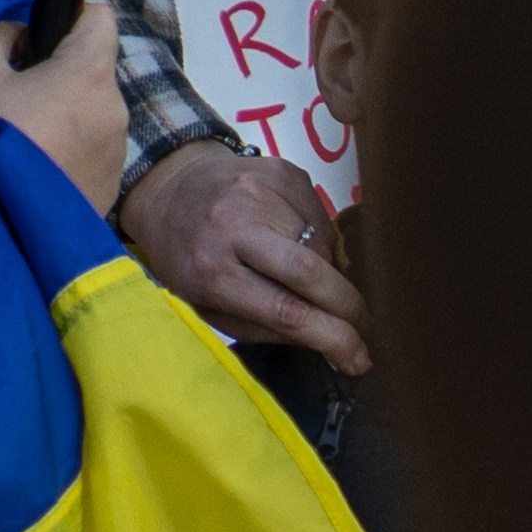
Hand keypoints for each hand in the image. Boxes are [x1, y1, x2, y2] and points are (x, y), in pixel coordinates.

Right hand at [0, 13, 126, 216]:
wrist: (3, 214)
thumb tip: (20, 37)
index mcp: (88, 72)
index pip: (100, 18)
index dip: (71, 16)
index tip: (41, 36)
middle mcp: (115, 105)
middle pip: (94, 69)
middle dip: (61, 72)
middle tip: (18, 93)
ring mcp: (119, 146)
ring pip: (93, 109)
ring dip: (67, 111)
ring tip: (27, 135)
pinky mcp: (114, 179)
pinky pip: (95, 147)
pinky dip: (72, 146)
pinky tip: (40, 163)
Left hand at [119, 138, 367, 372]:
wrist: (170, 186)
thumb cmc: (189, 257)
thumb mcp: (210, 306)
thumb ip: (268, 328)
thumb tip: (335, 345)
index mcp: (210, 272)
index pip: (288, 312)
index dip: (335, 340)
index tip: (360, 360)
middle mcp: (231, 227)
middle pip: (313, 273)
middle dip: (350, 307)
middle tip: (361, 325)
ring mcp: (257, 193)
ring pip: (324, 246)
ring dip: (329, 270)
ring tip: (301, 272)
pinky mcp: (281, 171)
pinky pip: (322, 218)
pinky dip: (320, 239)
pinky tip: (293, 238)